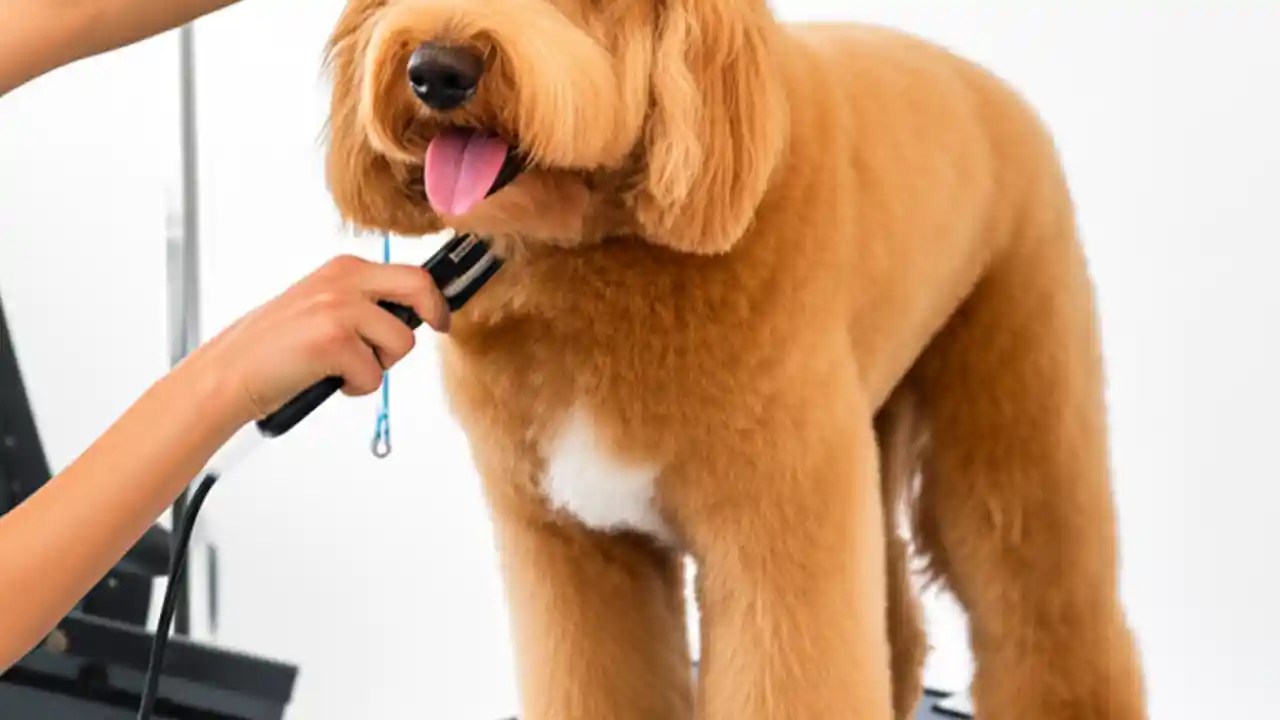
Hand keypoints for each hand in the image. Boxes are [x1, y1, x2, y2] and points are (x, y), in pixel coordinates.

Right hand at [190, 255, 449, 421]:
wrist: (228, 373)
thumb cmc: (275, 348)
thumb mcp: (321, 306)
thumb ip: (361, 302)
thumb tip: (414, 312)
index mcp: (343, 269)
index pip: (410, 272)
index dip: (435, 298)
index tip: (442, 315)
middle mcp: (344, 281)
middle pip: (420, 288)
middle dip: (434, 314)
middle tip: (435, 331)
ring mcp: (339, 308)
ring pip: (401, 343)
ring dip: (378, 366)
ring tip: (343, 368)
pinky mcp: (333, 341)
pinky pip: (374, 375)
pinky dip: (356, 388)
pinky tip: (327, 380)